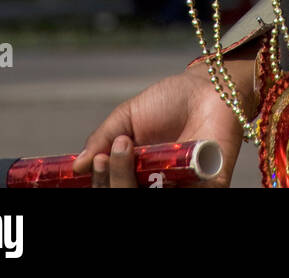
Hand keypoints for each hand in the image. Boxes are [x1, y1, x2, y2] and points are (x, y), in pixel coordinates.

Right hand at [74, 69, 246, 188]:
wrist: (211, 86)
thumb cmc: (170, 100)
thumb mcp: (128, 116)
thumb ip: (103, 139)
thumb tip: (78, 167)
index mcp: (135, 172)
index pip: (111, 188)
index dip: (101, 181)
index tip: (97, 160)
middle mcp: (155, 185)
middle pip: (125, 197)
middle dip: (112, 181)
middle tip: (110, 153)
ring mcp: (180, 188)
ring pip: (148, 202)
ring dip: (128, 182)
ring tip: (127, 150)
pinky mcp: (207, 190)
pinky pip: (183, 200)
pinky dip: (166, 190)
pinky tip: (157, 171)